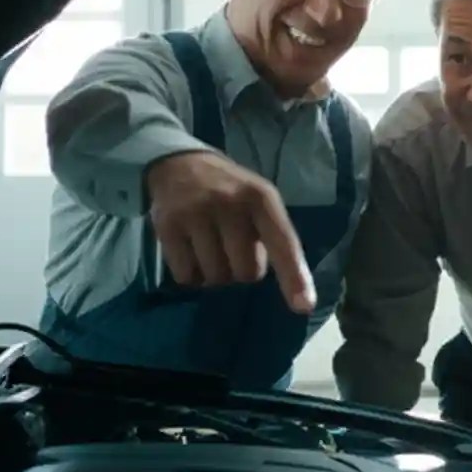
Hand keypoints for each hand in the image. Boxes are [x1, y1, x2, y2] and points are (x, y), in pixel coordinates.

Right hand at [146, 150, 314, 312]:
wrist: (179, 164)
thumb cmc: (229, 191)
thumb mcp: (258, 200)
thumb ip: (271, 235)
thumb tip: (286, 288)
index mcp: (261, 197)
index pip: (283, 242)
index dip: (294, 276)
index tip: (304, 307)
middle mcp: (229, 202)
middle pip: (246, 272)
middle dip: (241, 270)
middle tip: (232, 248)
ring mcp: (196, 213)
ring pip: (215, 277)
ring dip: (215, 273)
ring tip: (210, 246)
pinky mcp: (167, 226)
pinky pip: (186, 276)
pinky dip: (191, 274)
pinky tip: (190, 251)